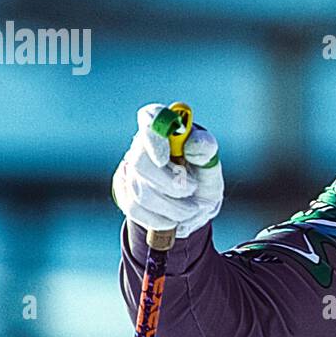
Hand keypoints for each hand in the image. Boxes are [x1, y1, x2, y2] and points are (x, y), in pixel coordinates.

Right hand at [112, 103, 223, 237]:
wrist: (194, 205)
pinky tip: (173, 219)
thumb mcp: (210, 165)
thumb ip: (206, 151)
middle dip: (169, 184)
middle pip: (140, 162)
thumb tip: (192, 142)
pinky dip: (159, 218)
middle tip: (192, 191)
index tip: (164, 159)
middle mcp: (142, 146)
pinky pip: (135, 209)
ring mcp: (129, 170)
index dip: (153, 138)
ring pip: (139, 190)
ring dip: (171, 206)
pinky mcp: (124, 194)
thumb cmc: (203, 177)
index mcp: (165, 128)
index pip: (150, 117)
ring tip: (191, 209)